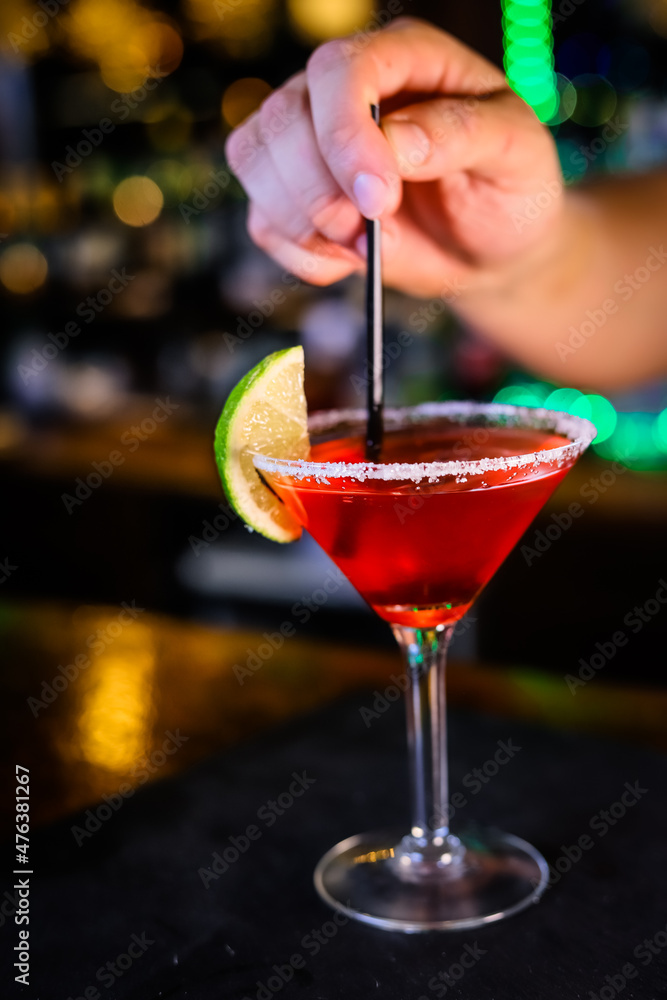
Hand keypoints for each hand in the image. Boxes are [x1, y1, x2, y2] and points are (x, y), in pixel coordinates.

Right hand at [225, 17, 563, 300]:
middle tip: (370, 233)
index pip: (340, 70)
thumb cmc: (509, 190)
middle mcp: (347, 91)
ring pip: (255, 161)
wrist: (490, 248)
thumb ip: (462, 134)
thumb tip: (396, 141)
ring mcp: (312, 141)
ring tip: (364, 247)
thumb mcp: (516, 153)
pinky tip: (346, 261)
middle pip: (282, 118)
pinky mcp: (297, 196)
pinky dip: (299, 254)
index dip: (344, 135)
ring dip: (301, 221)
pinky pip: (262, 221)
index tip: (377, 198)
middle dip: (318, 190)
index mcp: (404, 58)